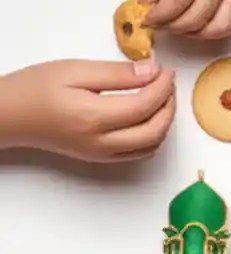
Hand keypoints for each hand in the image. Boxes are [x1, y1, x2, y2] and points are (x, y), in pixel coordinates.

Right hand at [0, 60, 175, 161]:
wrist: (11, 115)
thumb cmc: (36, 89)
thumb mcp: (75, 71)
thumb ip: (117, 74)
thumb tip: (152, 72)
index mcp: (94, 118)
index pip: (145, 106)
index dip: (162, 88)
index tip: (167, 72)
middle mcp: (102, 143)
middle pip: (155, 130)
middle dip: (169, 107)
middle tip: (167, 84)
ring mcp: (103, 155)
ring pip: (151, 146)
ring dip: (164, 123)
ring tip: (160, 98)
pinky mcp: (101, 160)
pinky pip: (139, 153)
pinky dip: (153, 136)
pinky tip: (148, 116)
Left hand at [144, 0, 230, 38]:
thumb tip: (145, 4)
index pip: (177, 3)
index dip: (159, 14)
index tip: (147, 16)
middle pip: (195, 19)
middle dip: (170, 26)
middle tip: (156, 22)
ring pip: (216, 28)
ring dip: (191, 33)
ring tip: (174, 26)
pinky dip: (212, 31)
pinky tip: (196, 26)